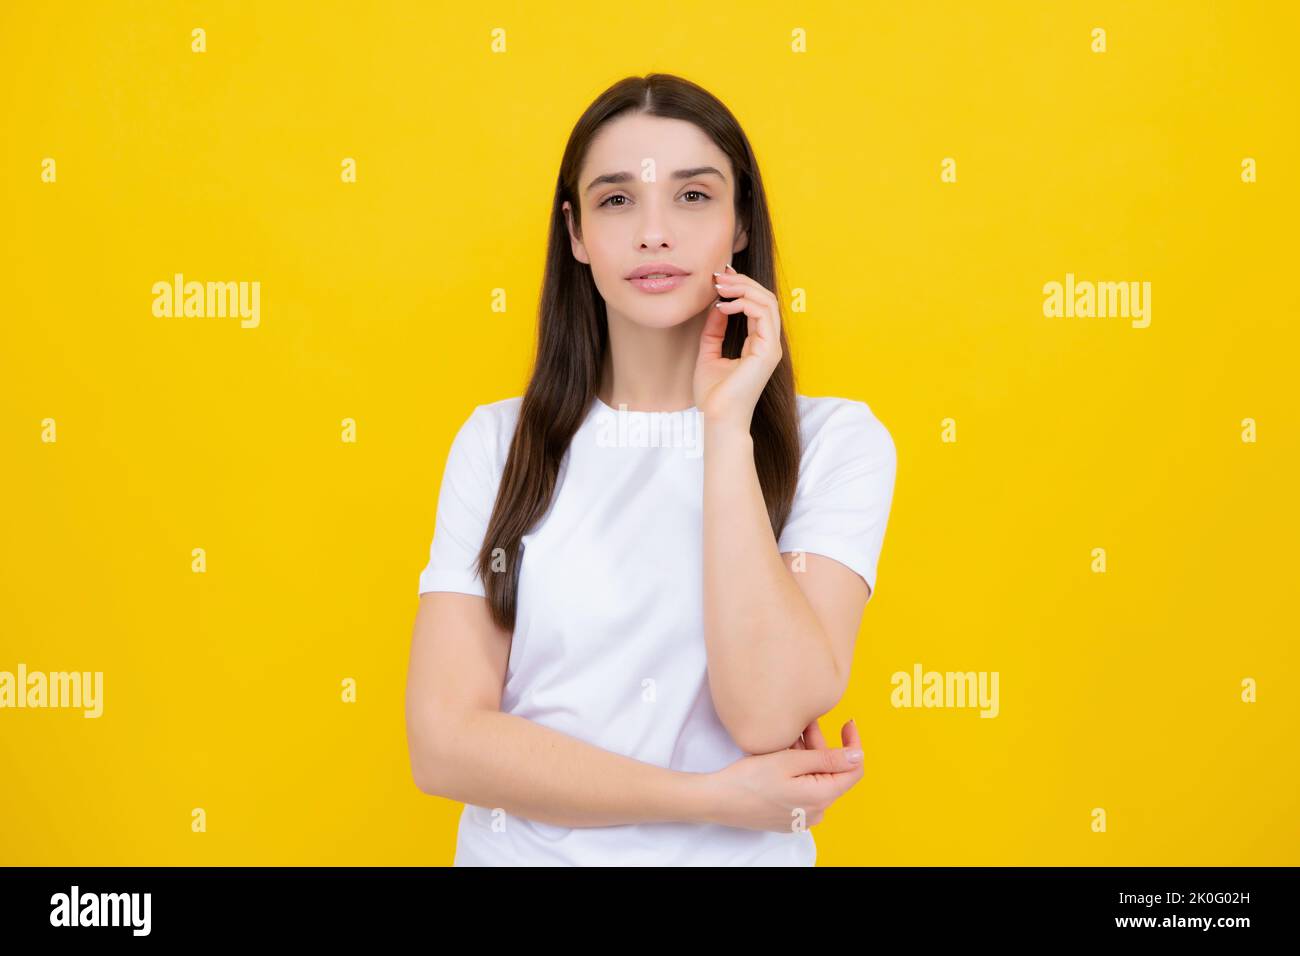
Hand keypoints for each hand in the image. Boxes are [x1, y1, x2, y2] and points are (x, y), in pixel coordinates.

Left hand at [693, 263, 782, 428]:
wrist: (717, 418)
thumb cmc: (714, 395)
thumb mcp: (709, 353)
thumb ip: (714, 330)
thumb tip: (717, 305)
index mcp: (758, 345)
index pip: (757, 306)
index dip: (740, 288)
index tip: (718, 279)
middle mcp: (768, 344)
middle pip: (765, 299)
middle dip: (742, 282)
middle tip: (718, 276)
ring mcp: (771, 348)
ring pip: (767, 302)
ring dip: (743, 288)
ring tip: (720, 285)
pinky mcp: (768, 351)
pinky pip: (763, 314)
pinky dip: (744, 303)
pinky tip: (724, 305)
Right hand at [702, 718, 864, 832]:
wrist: (718, 800)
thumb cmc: (749, 780)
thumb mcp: (790, 761)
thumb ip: (827, 759)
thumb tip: (858, 755)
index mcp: (820, 798)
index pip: (853, 771)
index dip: (853, 745)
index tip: (847, 723)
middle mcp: (816, 811)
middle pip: (832, 773)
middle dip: (822, 745)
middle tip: (806, 722)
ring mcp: (802, 816)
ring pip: (816, 779)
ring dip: (808, 755)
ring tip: (791, 733)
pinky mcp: (789, 815)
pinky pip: (803, 788)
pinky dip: (798, 769)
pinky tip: (783, 753)